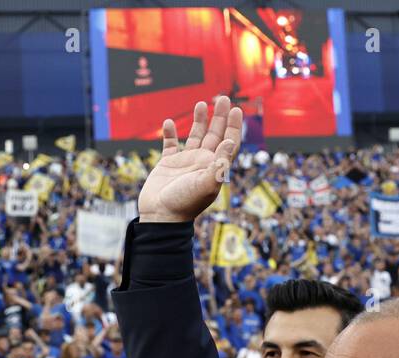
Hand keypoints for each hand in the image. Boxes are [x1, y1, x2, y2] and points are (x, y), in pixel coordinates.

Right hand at [138, 96, 243, 223]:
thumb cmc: (185, 203)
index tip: (237, 110)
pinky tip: (169, 122)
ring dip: (199, 121)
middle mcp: (202, 162)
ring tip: (201, 104)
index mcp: (214, 166)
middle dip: (220, 117)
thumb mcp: (206, 184)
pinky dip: (169, 133)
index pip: (228, 143)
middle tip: (223, 99)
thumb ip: (219, 164)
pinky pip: (170, 145)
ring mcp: (185, 162)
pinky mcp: (167, 164)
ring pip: (195, 136)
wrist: (162, 217)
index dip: (234, 127)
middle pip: (214, 135)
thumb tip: (231, 141)